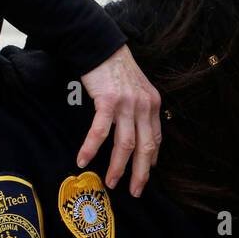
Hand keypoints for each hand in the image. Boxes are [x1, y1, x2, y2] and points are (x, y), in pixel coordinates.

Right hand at [77, 44, 161, 196]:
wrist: (101, 46)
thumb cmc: (116, 69)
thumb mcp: (137, 88)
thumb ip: (139, 109)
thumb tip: (136, 131)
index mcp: (152, 104)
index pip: (156, 139)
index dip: (151, 159)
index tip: (146, 175)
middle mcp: (144, 106)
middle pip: (145, 147)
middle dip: (141, 173)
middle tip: (135, 192)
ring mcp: (127, 104)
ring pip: (125, 144)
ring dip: (117, 167)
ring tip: (110, 182)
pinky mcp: (108, 101)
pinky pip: (100, 132)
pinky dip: (91, 148)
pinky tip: (82, 160)